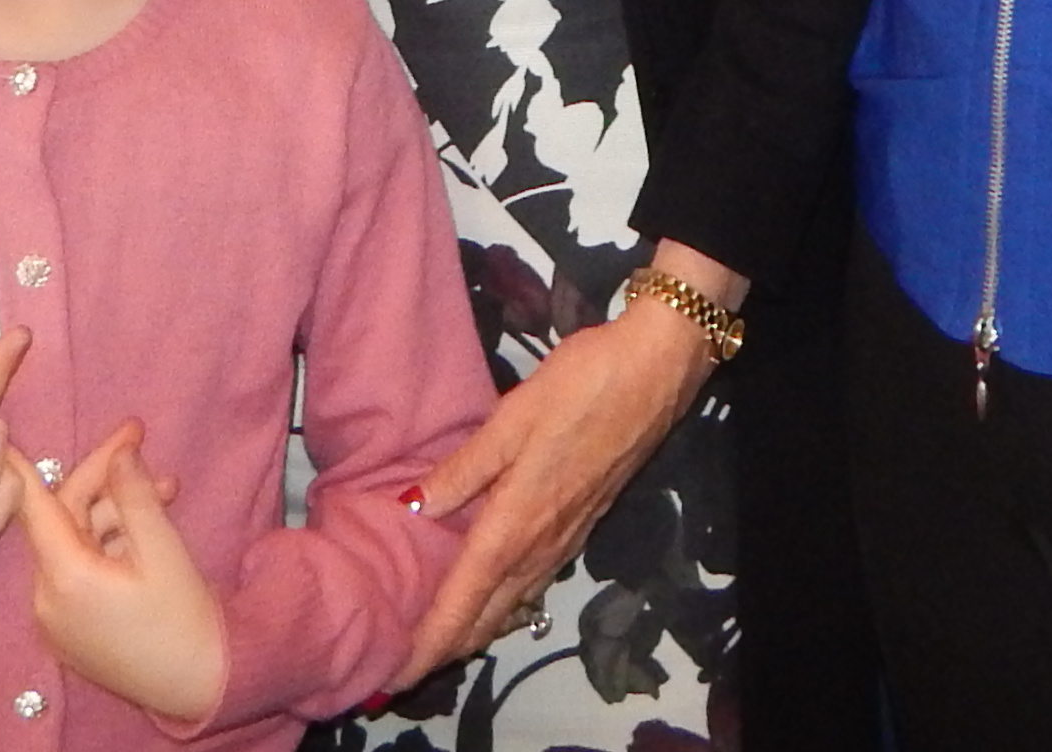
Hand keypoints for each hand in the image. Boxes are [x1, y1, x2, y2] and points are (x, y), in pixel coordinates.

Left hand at [18, 420, 225, 725]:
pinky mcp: (71, 630)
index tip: (11, 420)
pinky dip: (108, 544)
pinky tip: (145, 527)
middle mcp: (48, 599)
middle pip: (65, 518)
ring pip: (78, 543)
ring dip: (115, 513)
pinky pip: (81, 570)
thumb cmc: (183, 620)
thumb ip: (136, 495)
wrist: (199, 685)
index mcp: (65, 578)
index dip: (25, 461)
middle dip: (104, 481)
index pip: (35, 506)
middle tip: (139, 442)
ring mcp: (58, 619)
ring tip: (165, 488)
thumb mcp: (164, 549)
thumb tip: (120, 451)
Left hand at [393, 293, 716, 683]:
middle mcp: (541, 544)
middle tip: (405, 669)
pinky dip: (505, 606)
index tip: (397, 674)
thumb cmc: (580, 388)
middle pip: (488, 614)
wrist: (654, 377)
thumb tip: (413, 507)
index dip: (432, 639)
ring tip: (441, 644)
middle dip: (448, 647)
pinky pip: (534, 585)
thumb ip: (464, 468)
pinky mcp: (581, 527)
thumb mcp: (512, 418)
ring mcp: (565, 540)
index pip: (465, 598)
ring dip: (476, 630)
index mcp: (516, 522)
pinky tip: (495, 601)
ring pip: (513, 605)